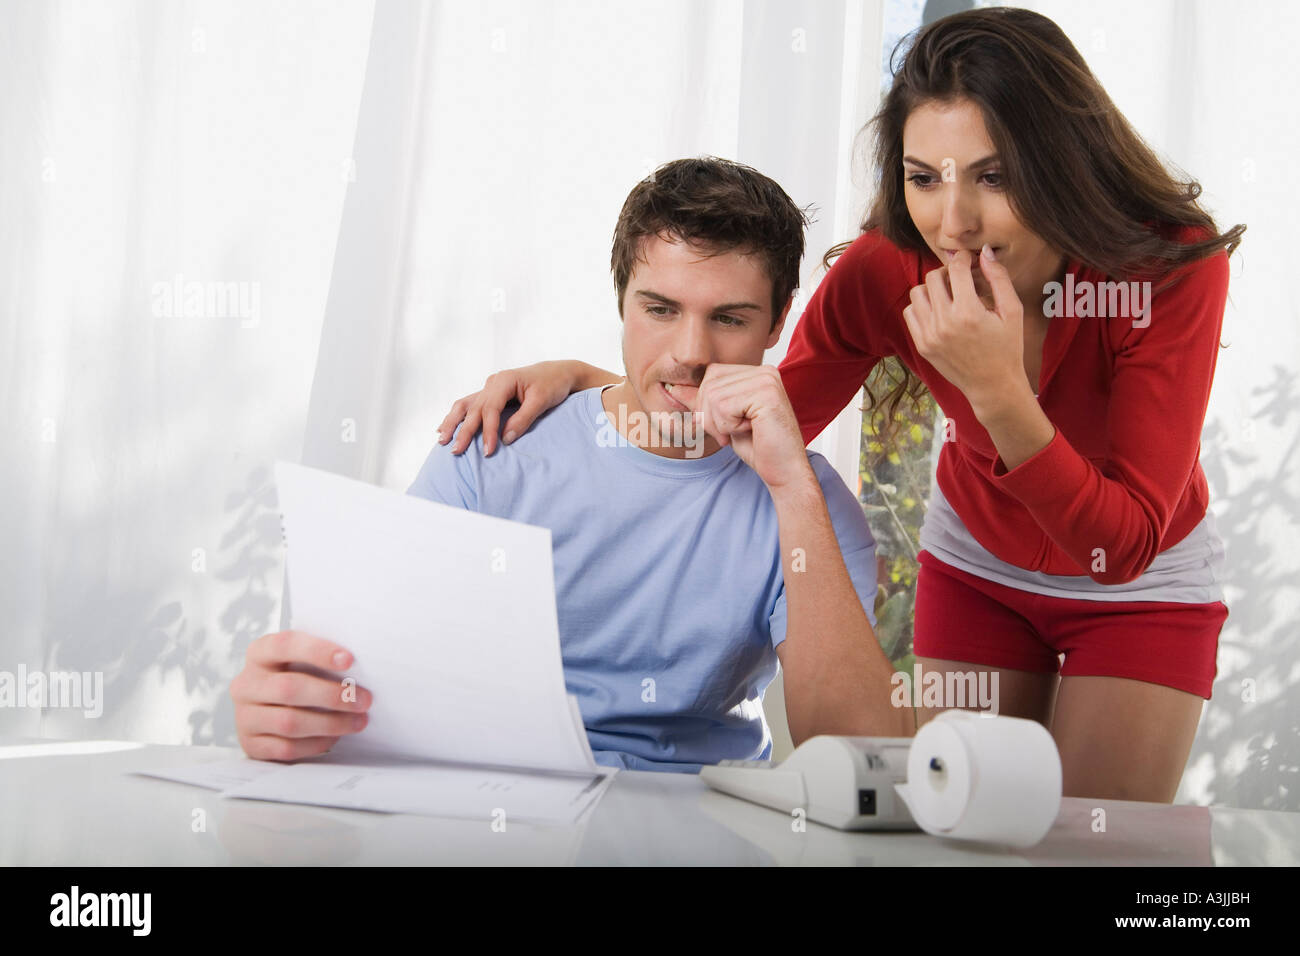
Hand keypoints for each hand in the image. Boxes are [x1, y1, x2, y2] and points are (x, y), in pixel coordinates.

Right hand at [231, 630, 372, 761]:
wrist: (264, 713)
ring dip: (330, 723)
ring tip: (359, 721)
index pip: (285, 645)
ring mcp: (244, 716)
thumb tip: (363, 667)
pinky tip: (335, 737)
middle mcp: (246, 684)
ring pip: (289, 722)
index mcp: (259, 654)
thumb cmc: (293, 679)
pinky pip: (286, 747)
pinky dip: (316, 743)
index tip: (350, 660)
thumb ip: (320, 660)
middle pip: (289, 688)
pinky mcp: (251, 744)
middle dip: (332, 695)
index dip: (317, 651)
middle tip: (364, 700)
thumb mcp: (299, 663)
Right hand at [436, 361, 585, 456]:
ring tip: (441, 439)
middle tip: (455, 451)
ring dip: (452, 422)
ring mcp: (490, 387)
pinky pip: (470, 404)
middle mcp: (493, 382)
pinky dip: (458, 416)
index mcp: (504, 381)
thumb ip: (523, 419)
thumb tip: (506, 439)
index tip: (488, 451)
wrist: (558, 373)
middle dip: (463, 431)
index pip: (490, 409)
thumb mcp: (542, 401)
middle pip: (473, 409)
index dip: (488, 431)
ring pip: (465, 405)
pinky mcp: (491, 393)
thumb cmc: (552, 384)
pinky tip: (445, 427)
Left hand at [691, 364, 813, 492]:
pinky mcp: (767, 394)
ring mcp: (767, 380)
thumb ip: (701, 402)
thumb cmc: (758, 447)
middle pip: (710, 384)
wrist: (784, 471)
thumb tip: (672, 387)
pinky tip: (750, 431)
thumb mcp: (722, 420)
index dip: (708, 404)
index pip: (711, 374)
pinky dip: (729, 426)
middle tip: (732, 432)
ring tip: (741, 432)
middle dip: (711, 416)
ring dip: (720, 423)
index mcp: (756, 372)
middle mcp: (764, 371)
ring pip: (713, 396)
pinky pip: (724, 407)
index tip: (725, 426)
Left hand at [902, 245, 1025, 413]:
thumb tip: (984, 253)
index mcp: (968, 312)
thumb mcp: (1012, 311)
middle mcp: (944, 323)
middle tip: (961, 279)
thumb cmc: (1007, 347)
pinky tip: (939, 311)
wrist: (992, 385)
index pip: (956, 269)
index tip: (969, 260)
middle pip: (933, 277)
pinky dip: (922, 306)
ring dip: (932, 289)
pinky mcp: (922, 345)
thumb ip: (999, 279)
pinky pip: (910, 313)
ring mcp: (929, 335)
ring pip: (917, 293)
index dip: (963, 258)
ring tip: (949, 295)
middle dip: (948, 272)